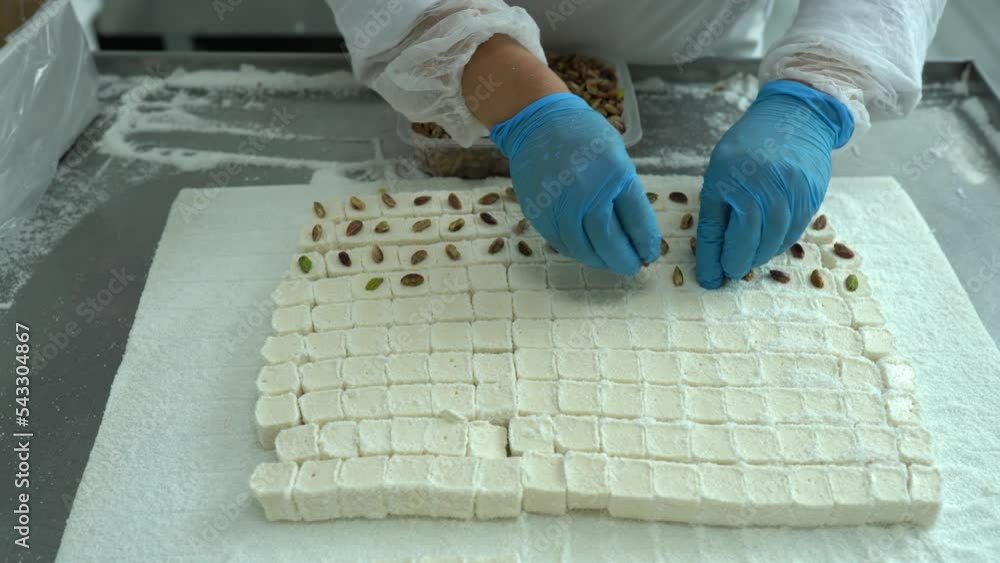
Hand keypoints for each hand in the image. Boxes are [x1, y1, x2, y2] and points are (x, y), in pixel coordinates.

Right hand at [491, 93, 661, 275]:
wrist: (538, 122)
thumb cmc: (584, 137)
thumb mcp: (616, 157)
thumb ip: (625, 193)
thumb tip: (635, 234)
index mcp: (615, 174)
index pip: (637, 221)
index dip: (646, 244)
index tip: (649, 254)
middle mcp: (587, 191)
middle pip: (610, 241)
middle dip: (625, 259)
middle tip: (632, 267)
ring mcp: (560, 203)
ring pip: (583, 248)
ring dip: (600, 260)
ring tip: (609, 261)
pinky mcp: (539, 212)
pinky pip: (561, 242)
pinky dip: (577, 251)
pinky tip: (587, 250)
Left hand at [696, 80, 853, 288]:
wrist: (795, 117)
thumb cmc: (749, 146)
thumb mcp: (720, 170)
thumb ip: (716, 209)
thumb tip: (713, 255)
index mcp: (727, 176)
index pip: (716, 229)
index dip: (711, 259)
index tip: (708, 279)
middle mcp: (759, 182)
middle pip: (747, 239)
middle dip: (737, 262)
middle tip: (731, 271)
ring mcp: (789, 188)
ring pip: (773, 239)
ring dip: (760, 256)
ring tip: (750, 260)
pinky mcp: (810, 194)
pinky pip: (794, 230)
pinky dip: (780, 244)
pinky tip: (770, 244)